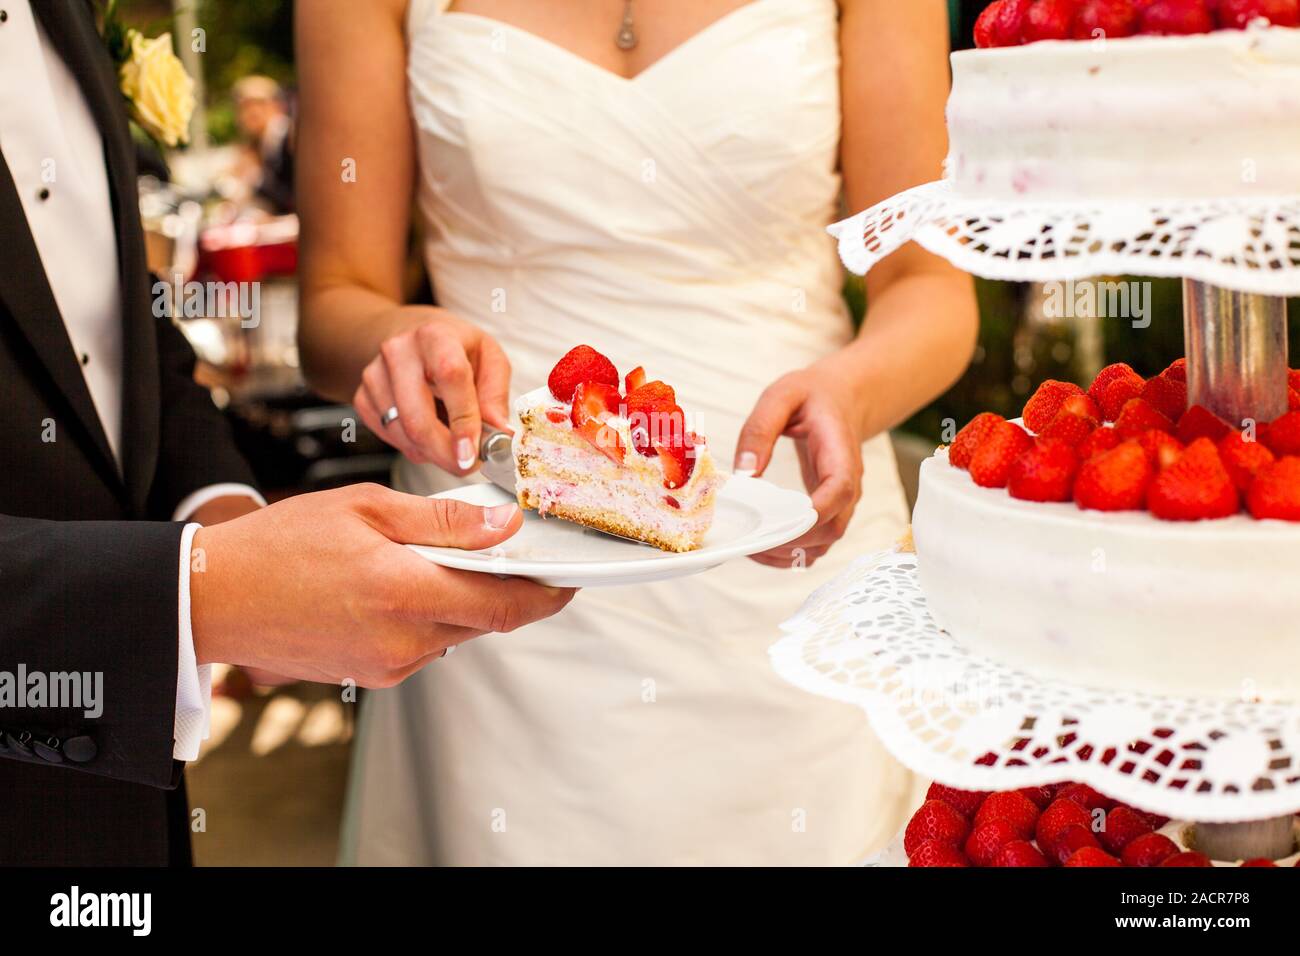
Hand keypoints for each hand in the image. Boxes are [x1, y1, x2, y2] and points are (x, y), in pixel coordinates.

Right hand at [189, 484, 575, 686]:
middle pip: (485, 618)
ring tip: (429, 557)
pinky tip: (398, 583)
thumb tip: (505, 526)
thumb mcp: (366, 510)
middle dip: (504, 586)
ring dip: (460, 597)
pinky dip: (428, 613)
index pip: (506, 604)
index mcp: (406, 593)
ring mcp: (388, 665)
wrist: (214, 599)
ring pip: (455, 630)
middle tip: (507, 550)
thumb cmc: (280, 544)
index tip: (572, 577)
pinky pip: (424, 644)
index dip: (548, 594)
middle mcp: (404, 641)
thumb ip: (443, 522)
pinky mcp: (372, 675)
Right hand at [352, 307, 511, 473]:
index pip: (449, 376)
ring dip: (432, 452)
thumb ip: (496, 395)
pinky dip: (414, 447)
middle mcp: (399, 351)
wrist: (411, 336)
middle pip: (417, 417)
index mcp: (436, 335)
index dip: (462, 420)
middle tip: (467, 466)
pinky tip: (429, 433)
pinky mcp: (362, 397)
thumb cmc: (456, 349)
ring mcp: (374, 375)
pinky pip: (389, 437)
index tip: (472, 453)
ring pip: (403, 433)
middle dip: (445, 453)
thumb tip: (498, 432)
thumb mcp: (489, 359)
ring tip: (451, 445)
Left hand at [734, 358, 865, 568]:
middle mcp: (847, 486)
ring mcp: (838, 503)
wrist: (838, 398)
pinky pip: (814, 543)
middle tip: (750, 539)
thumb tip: (744, 472)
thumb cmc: (810, 396)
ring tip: (750, 546)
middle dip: (792, 541)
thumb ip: (760, 429)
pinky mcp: (825, 511)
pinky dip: (790, 553)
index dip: (812, 514)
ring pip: (823, 544)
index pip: (839, 492)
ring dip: (789, 553)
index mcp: (840, 455)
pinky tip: (761, 545)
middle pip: (831, 528)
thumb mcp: (781, 396)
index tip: (777, 522)